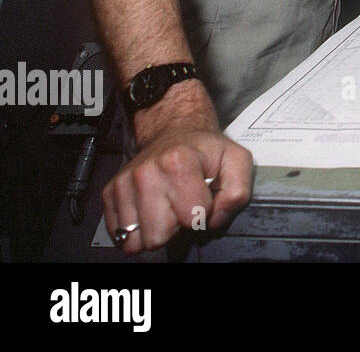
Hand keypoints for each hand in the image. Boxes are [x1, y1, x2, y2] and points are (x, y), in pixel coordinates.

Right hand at [102, 88, 252, 254]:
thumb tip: (215, 219)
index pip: (192, 218)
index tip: (203, 199)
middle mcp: (145, 173)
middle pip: (158, 236)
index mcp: (178, 162)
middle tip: (182, 205)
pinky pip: (119, 234)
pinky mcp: (110, 193)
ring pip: (135, 240)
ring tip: (166, 206)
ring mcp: (124, 184)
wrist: (174, 131)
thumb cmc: (204, 149)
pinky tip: (150, 209)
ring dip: (154, 228)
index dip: (203, 213)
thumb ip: (237, 192)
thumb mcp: (236, 160)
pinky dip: (136, 228)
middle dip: (175, 227)